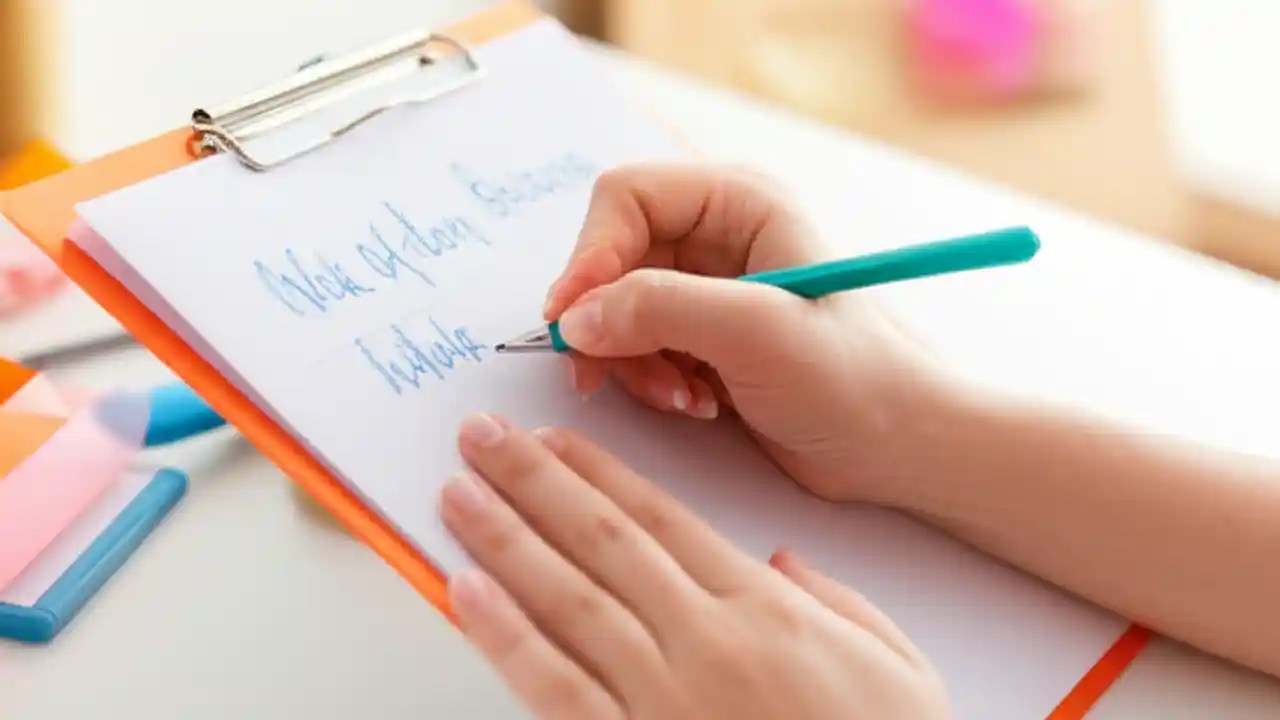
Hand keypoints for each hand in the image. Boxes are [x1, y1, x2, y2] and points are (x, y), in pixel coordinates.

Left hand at [441, 414, 950, 719]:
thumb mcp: (899, 667)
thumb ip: (838, 601)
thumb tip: (784, 560)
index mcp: (765, 610)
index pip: (661, 519)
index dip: (597, 473)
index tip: (554, 440)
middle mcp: (706, 641)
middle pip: (602, 541)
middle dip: (533, 480)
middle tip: (482, 436)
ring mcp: (664, 699)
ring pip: (568, 600)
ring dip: (505, 539)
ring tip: (459, 493)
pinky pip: (557, 688)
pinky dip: (506, 637)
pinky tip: (468, 592)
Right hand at [544, 164, 951, 503]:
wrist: (898, 446)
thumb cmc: (854, 378)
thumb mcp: (756, 332)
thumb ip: (660, 310)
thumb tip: (575, 318)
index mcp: (739, 202)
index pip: (624, 198)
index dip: (589, 253)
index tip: (572, 318)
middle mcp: (717, 236)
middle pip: (609, 257)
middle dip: (607, 321)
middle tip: (607, 374)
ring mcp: (706, 289)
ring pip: (614, 308)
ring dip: (630, 361)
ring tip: (681, 397)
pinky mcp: (700, 338)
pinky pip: (635, 347)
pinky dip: (648, 380)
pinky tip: (695, 404)